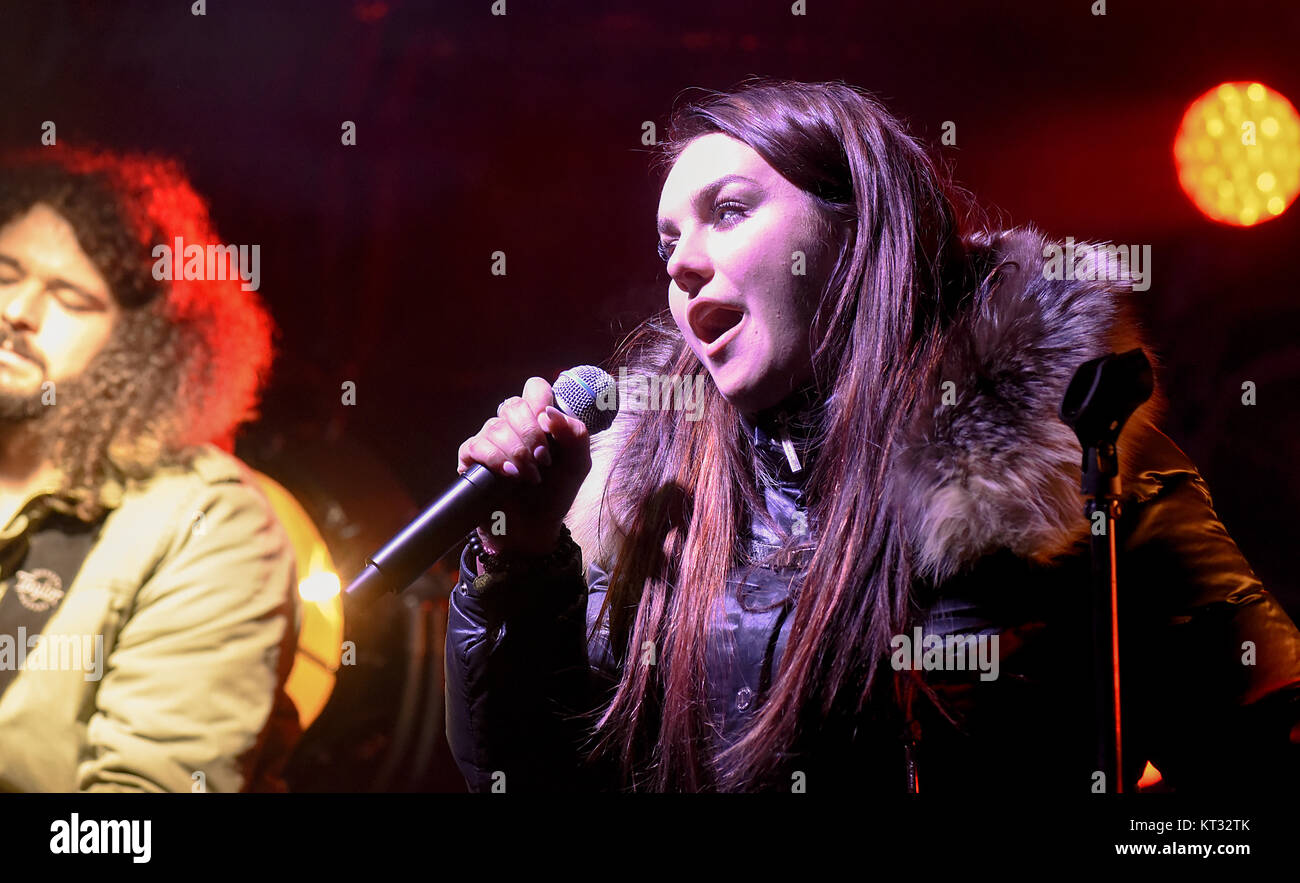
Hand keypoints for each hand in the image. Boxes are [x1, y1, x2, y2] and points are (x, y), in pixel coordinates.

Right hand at [456, 376, 591, 556]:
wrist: (533, 528)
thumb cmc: (555, 494)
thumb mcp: (578, 465)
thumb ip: (576, 434)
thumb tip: (550, 413)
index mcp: (538, 419)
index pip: (535, 388)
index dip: (540, 400)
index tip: (548, 426)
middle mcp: (512, 425)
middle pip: (513, 405)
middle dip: (531, 435)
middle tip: (543, 461)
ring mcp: (490, 440)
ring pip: (495, 427)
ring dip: (517, 454)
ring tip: (529, 477)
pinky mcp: (471, 459)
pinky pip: (475, 445)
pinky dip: (494, 459)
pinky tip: (507, 475)